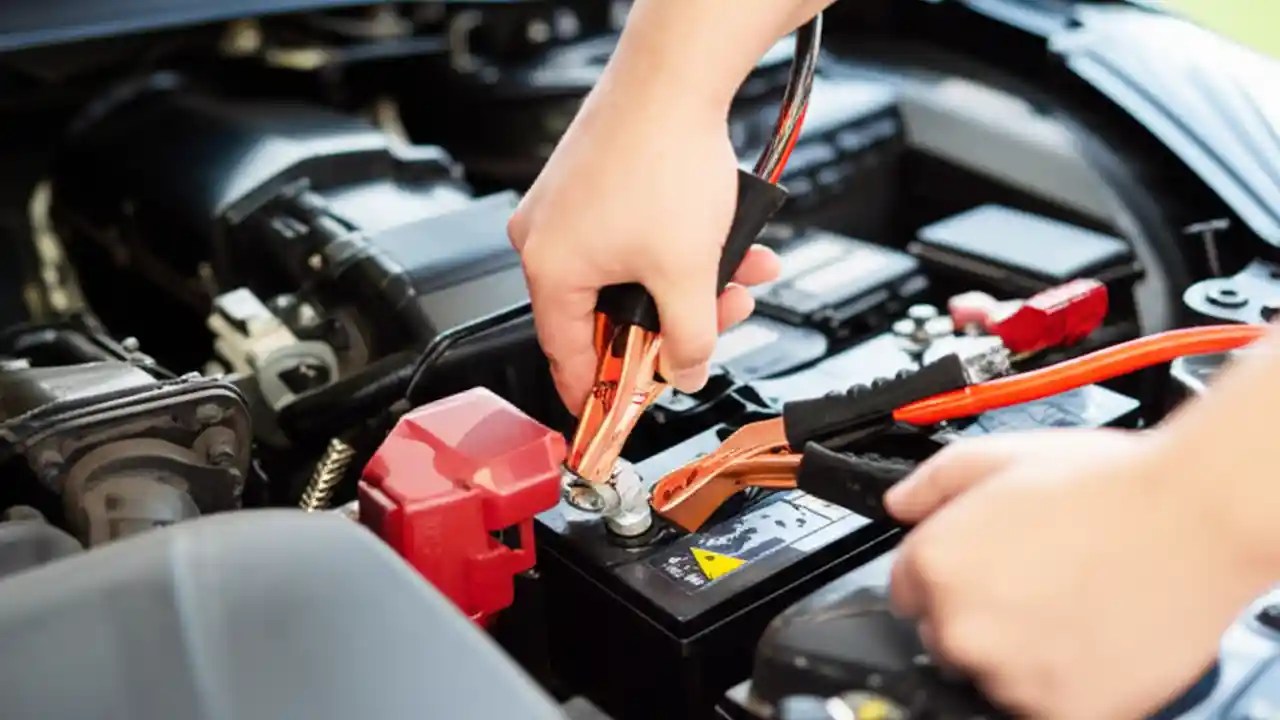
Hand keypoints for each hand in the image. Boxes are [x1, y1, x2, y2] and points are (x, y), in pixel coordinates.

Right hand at [508, 72, 778, 413]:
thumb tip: (687, 370)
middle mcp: (546, 237)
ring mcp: (568, 207)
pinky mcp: (594, 183)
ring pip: (632, 274)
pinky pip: (635, 236)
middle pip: (610, 315)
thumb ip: (690, 338)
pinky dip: (680, 246)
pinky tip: (728, 242)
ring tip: (737, 277)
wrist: (676, 78)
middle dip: (673, 323)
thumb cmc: (662, 158)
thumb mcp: (687, 273)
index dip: (600, 393)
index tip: (615, 416)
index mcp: (549, 269)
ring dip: (689, 283)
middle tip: (709, 330)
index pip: (567, 357)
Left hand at [883, 429, 1268, 719]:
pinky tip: (1091, 634)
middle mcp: (960, 627)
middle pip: (947, 634)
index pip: (908, 590)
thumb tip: (900, 503)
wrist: (1194, 518)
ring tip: (1071, 601)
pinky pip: (1042, 703)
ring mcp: (1009, 676)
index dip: (949, 575)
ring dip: (1022, 648)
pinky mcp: (1059, 711)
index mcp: (934, 565)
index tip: (983, 567)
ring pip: (995, 672)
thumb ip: (931, 483)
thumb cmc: (1108, 486)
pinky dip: (1062, 680)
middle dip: (982, 611)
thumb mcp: (1000, 456)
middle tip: (1037, 579)